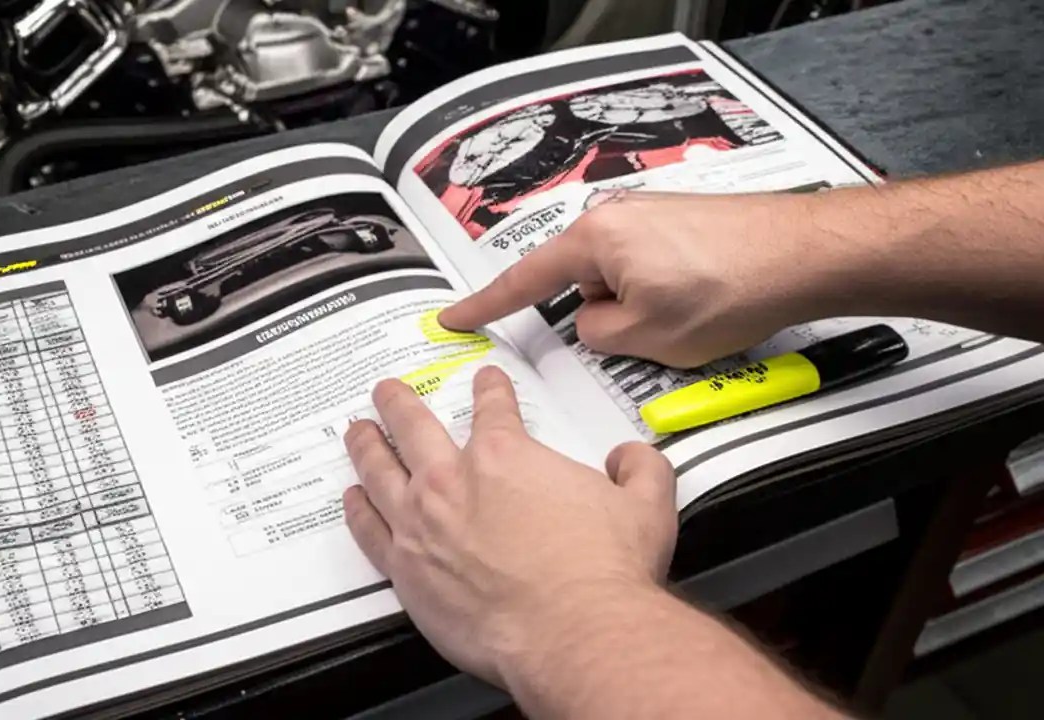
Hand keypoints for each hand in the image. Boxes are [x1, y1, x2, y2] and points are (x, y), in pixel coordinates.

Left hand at [341, 366, 677, 688]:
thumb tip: (633, 459)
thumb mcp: (645, 506)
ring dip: (366, 445)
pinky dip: (357, 510)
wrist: (575, 633)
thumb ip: (639, 470)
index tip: (484, 382)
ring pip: (379, 469)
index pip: (492, 407)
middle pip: (414, 426)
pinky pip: (369, 530)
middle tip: (388, 391)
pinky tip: (352, 500)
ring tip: (357, 431)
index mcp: (508, 456)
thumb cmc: (601, 576)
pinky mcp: (407, 570)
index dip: (489, 389)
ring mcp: (424, 524)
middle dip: (400, 403)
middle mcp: (455, 482)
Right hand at [440, 191, 829, 367]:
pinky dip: (670, 295)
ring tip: (696, 316)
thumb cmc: (728, 289)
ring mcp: (651, 216)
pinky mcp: (682, 223)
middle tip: (652, 333)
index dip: (486, 305)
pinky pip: (653, 271)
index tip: (453, 317)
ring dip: (645, 309)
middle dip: (607, 317)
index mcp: (594, 240)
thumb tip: (596, 320)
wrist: (805, 254)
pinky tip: (708, 301)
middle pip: (583, 284)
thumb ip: (597, 333)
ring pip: (622, 283)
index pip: (524, 280)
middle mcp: (615, 218)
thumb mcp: (644, 337)